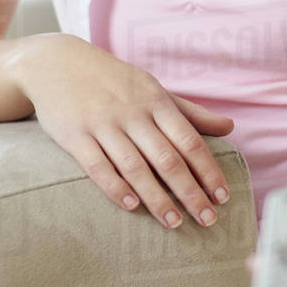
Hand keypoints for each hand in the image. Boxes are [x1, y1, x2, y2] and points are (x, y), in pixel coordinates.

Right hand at [15, 33, 235, 229]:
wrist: (56, 63)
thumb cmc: (114, 81)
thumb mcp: (153, 89)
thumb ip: (190, 112)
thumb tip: (230, 127)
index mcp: (156, 102)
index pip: (189, 140)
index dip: (208, 170)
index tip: (222, 197)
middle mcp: (132, 113)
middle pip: (167, 159)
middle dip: (190, 192)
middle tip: (207, 220)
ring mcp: (103, 124)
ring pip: (135, 167)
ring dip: (157, 198)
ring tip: (174, 223)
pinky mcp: (75, 136)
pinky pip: (97, 166)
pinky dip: (115, 187)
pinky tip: (132, 206)